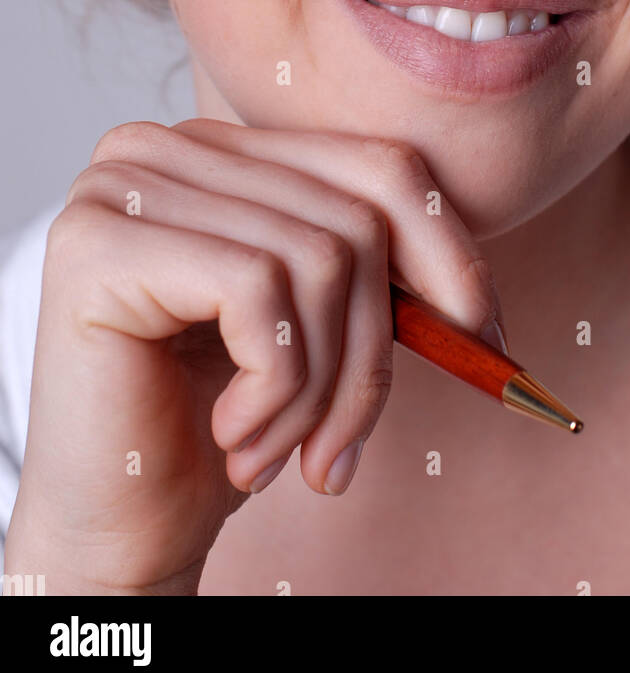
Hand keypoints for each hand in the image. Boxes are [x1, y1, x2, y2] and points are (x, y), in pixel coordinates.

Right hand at [4, 119, 504, 594]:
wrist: (114, 526)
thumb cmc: (212, 425)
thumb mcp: (316, 330)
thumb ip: (378, 275)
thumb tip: (481, 303)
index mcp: (222, 151)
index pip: (379, 166)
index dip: (449, 255)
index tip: (484, 341)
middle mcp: (167, 146)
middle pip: (356, 218)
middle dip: (375, 355)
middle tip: (342, 452)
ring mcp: (126, 184)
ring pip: (318, 257)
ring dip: (321, 389)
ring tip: (284, 455)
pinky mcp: (101, 241)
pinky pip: (257, 291)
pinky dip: (275, 387)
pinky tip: (236, 438)